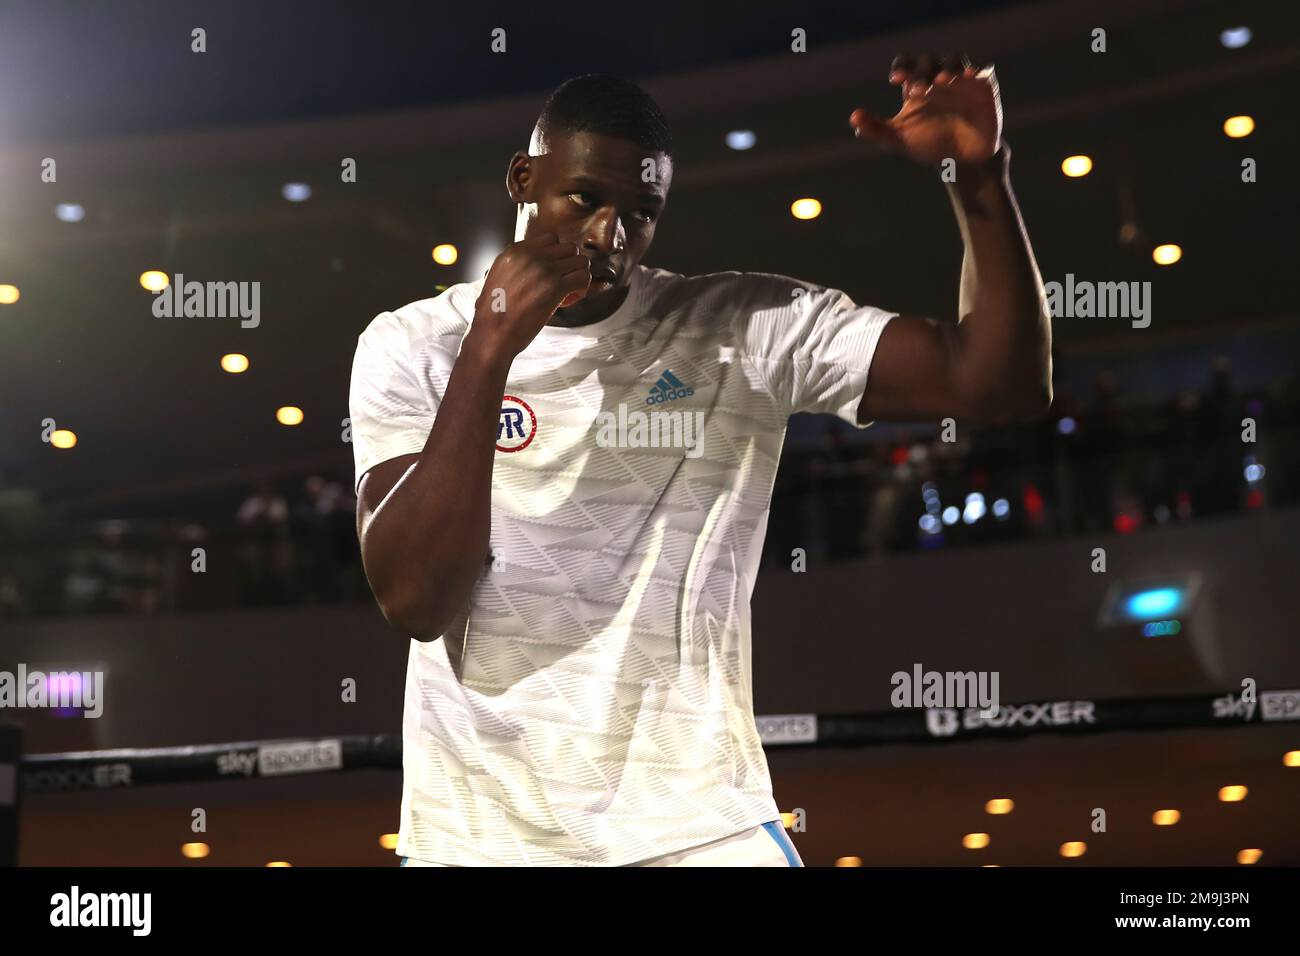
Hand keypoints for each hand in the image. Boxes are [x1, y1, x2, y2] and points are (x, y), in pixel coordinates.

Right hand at [469, 232, 591, 359]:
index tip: (550, 273)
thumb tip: (536, 265)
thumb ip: (517, 265)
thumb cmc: (494, 313)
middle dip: (569, 266)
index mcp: (515, 251)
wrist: (492, 334)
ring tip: (566, 293)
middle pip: (569, 248)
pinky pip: (584, 278)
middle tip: (561, 284)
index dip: (556, 256)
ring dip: (577, 276)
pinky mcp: (555, 288)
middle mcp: (530, 256)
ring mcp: (544, 270)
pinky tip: (567, 301)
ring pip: (580, 261)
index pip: (551, 239)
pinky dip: (581, 290)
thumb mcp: (497, 276)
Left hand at [849, 53, 1001, 167]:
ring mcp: (961, 80)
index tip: (895, 80)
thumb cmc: (929, 147)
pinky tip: (967, 76)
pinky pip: (982, 69)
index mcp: (917, 85)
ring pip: (953, 60)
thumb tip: (853, 118)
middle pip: (928, 61)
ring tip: (940, 82)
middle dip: (921, 72)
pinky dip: (975, 69)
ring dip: (946, 68)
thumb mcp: (899, 139)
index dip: (902, 67)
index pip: (907, 65)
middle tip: (916, 90)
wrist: (962, 162)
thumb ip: (876, 129)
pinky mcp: (983, 85)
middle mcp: (938, 79)